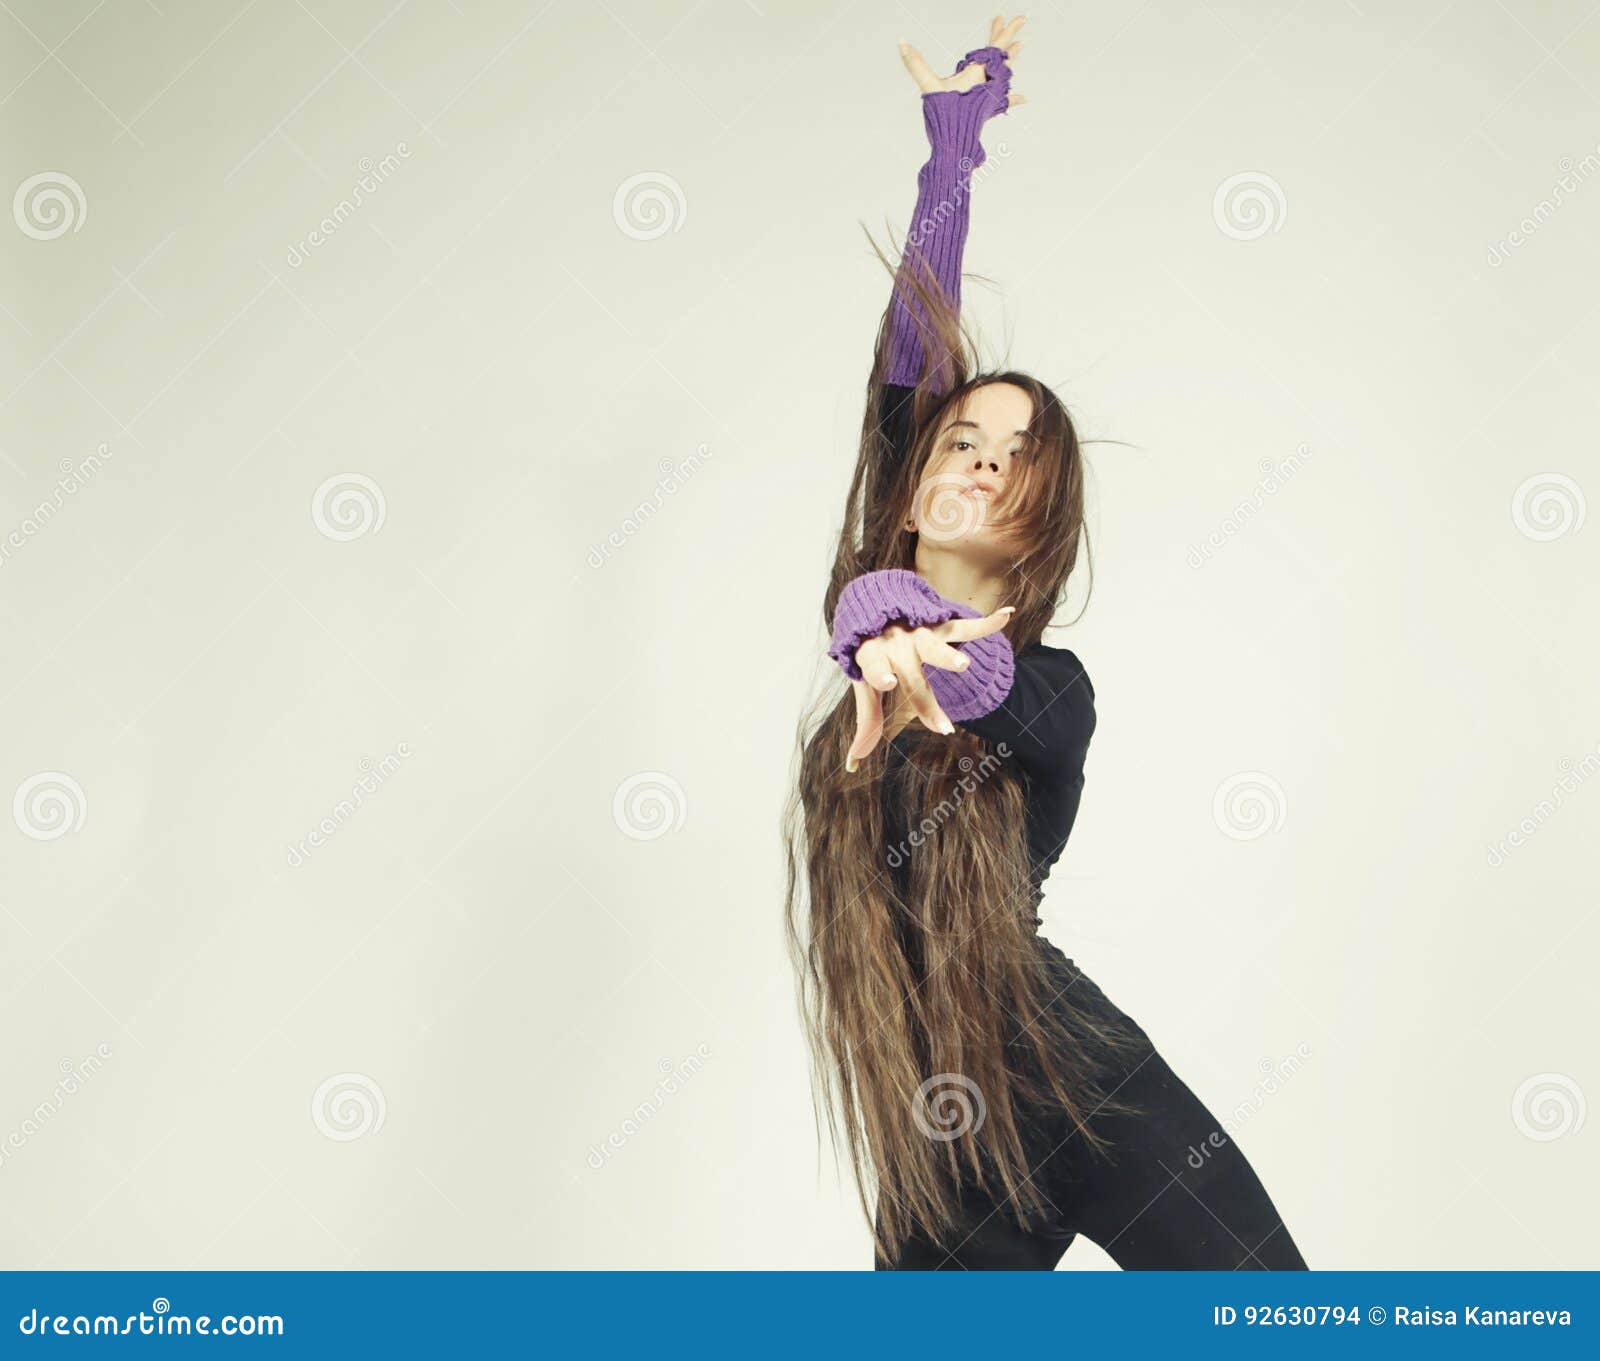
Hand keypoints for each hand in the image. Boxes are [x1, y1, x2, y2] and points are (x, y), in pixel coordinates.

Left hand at [846, 606, 1014, 770]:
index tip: (887, 682)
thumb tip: (853, 764)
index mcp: (872, 655)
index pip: (874, 667)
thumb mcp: (864, 683)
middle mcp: (894, 643)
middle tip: (942, 729)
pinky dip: (986, 623)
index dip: (879, 674)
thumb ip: (867, 720)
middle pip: (910, 672)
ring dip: (947, 656)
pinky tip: (1007, 615)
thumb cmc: (872, 654)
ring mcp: (917, 632)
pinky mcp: (938, 624)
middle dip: (925, 699)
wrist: (876, 603)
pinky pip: (963, 626)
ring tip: (964, 666)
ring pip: (934, 645)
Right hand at [898, 14, 1027, 108]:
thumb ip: (916, 64)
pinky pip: (1003, 100)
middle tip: (1019, 19)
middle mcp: (987, 84)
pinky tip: (1024, 98)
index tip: (1012, 16)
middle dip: (1007, 36)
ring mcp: (988, 98)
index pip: (994, 47)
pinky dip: (1013, 97)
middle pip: (1001, 55)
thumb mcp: (929, 87)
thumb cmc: (945, 117)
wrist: (954, 147)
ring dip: (1009, 58)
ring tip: (1019, 47)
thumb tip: (901, 42)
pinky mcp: (985, 111)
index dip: (1004, 31)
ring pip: (1003, 73)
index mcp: (978, 74)